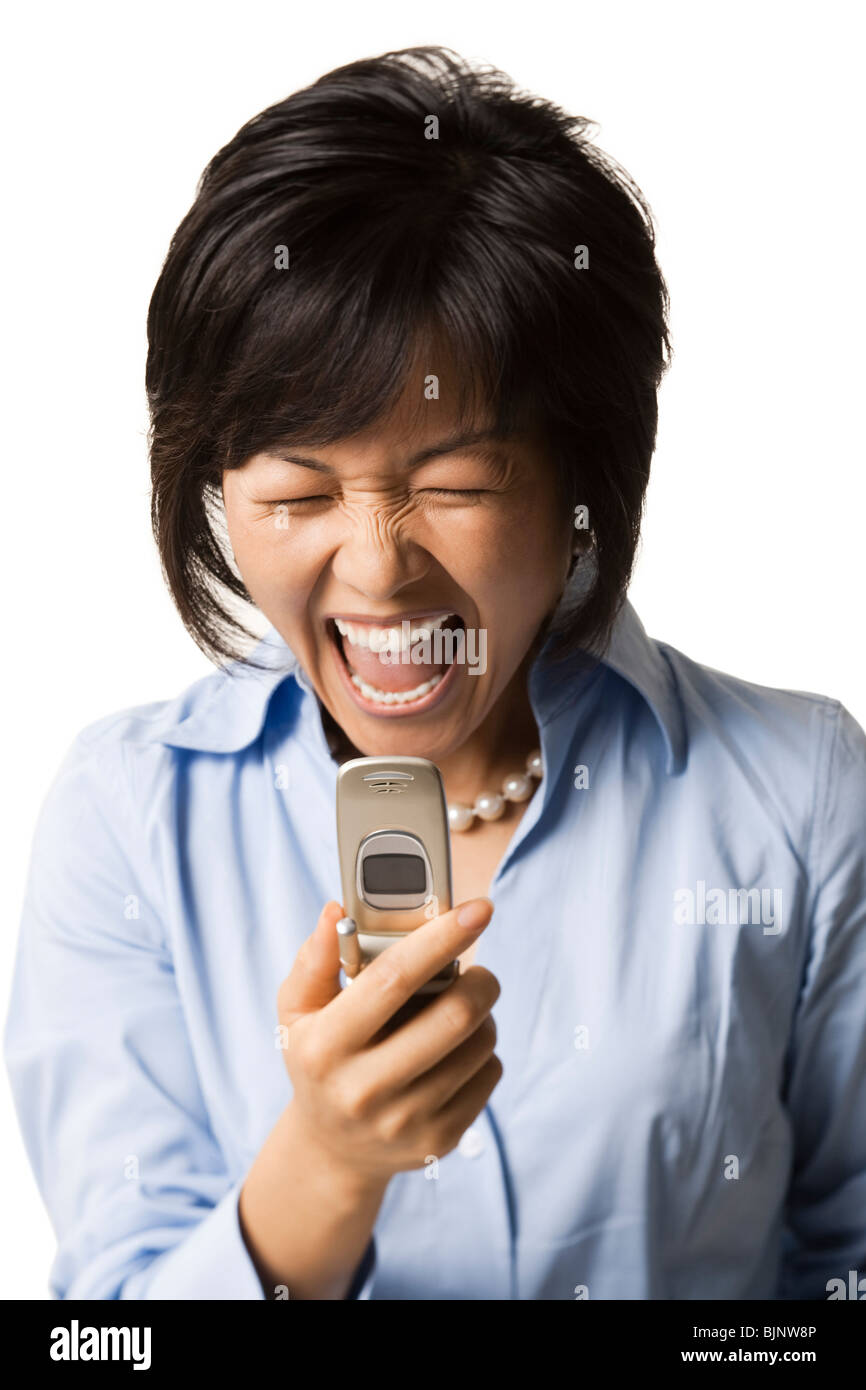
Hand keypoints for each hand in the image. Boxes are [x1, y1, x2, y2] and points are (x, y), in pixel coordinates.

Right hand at [277, 897, 500, 1187]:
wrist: (333, 1149)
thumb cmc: (319, 1059)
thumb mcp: (297, 1011)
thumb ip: (315, 958)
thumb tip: (335, 910)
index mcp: (325, 1047)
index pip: (394, 980)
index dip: (441, 938)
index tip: (478, 909)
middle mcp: (363, 1089)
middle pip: (454, 1015)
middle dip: (481, 980)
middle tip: (478, 970)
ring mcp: (404, 1121)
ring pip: (480, 1044)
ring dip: (483, 1014)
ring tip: (460, 1009)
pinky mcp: (439, 1140)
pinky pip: (490, 1074)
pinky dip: (485, 1050)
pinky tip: (458, 1049)